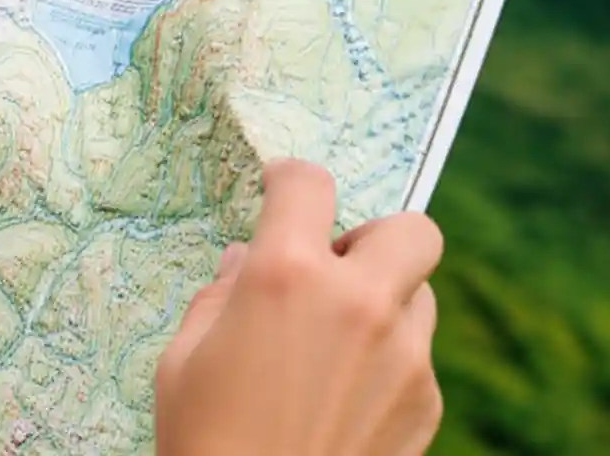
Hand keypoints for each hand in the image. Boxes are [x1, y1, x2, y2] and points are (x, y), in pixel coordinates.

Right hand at [155, 159, 444, 455]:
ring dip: (386, 301)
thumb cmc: (202, 438)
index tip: (283, 190)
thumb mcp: (184, 359)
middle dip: (376, 237)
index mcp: (285, 275)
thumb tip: (242, 264)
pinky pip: (417, 357)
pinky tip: (346, 400)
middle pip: (413, 229)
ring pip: (420, 295)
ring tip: (340, 344)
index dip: (291, 179)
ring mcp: (402, 353)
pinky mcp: (425, 402)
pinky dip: (389, 363)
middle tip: (338, 268)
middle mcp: (356, 301)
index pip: (309, 183)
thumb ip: (220, 296)